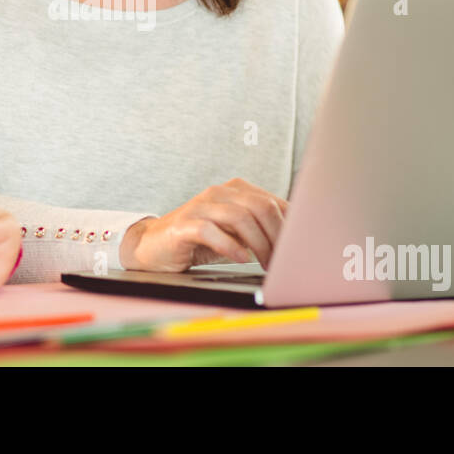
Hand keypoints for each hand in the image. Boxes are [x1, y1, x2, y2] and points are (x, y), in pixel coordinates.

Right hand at [119, 178, 286, 271]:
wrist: (154, 245)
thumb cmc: (199, 240)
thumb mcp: (234, 232)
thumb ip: (258, 230)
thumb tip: (292, 242)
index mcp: (236, 190)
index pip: (273, 202)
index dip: (291, 225)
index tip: (299, 247)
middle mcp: (219, 192)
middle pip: (260, 207)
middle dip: (278, 236)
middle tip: (283, 260)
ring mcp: (200, 206)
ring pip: (240, 217)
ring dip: (258, 243)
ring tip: (265, 262)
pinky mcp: (184, 224)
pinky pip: (211, 230)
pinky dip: (230, 246)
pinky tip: (240, 258)